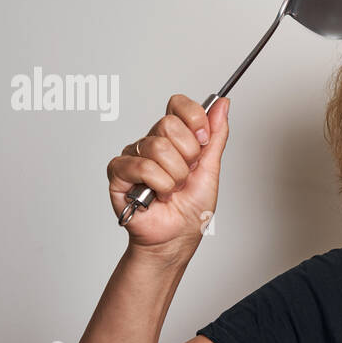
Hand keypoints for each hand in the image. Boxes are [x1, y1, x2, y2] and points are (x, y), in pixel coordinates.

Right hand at [107, 94, 229, 251]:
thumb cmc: (192, 209)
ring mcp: (134, 155)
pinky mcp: (119, 171)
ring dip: (174, 177)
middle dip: (187, 156)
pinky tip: (156, 195)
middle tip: (185, 175)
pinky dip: (157, 184)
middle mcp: (153, 142)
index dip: (194, 119)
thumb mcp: (211, 169)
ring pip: (158, 148)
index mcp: (175, 138)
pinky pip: (141, 166)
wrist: (176, 238)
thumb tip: (222, 104)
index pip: (178, 105)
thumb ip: (216, 135)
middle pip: (168, 124)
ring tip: (171, 190)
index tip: (203, 141)